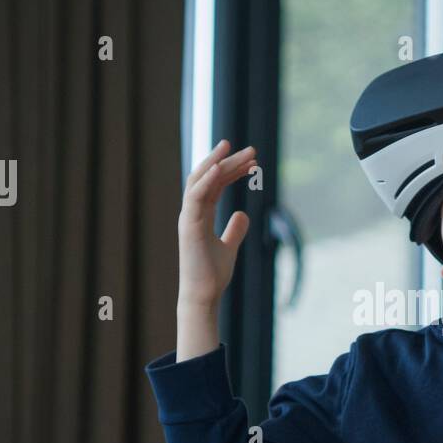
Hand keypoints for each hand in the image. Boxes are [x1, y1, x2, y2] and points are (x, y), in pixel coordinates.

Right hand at [177, 139, 255, 311]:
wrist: (204, 295)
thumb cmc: (213, 274)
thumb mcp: (229, 247)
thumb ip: (235, 230)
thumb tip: (244, 214)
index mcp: (201, 214)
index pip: (216, 184)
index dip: (233, 170)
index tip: (253, 162)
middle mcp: (193, 212)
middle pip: (209, 177)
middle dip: (229, 161)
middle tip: (252, 150)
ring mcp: (189, 216)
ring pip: (200, 180)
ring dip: (216, 162)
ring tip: (232, 147)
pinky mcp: (189, 225)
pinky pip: (195, 196)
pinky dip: (206, 180)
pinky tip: (220, 167)